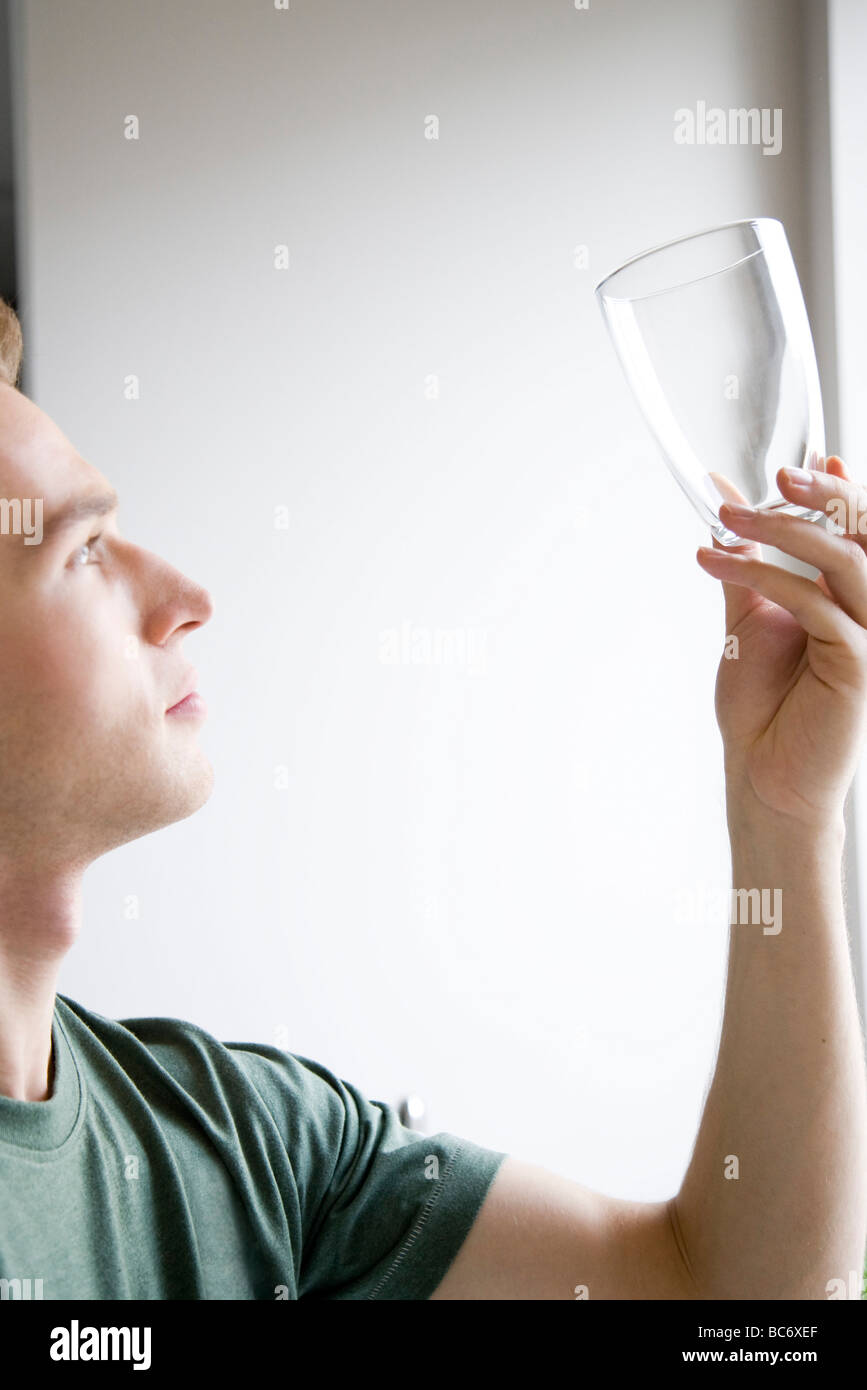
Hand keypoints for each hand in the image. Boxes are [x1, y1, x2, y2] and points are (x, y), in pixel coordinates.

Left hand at [696, 458, 866, 827]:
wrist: (761, 774)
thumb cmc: (761, 705)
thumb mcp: (748, 616)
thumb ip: (743, 558)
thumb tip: (723, 500)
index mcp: (851, 597)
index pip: (860, 530)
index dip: (842, 491)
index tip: (805, 463)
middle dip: (826, 497)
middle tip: (777, 478)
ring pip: (847, 559)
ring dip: (783, 530)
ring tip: (727, 519)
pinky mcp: (861, 664)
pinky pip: (818, 605)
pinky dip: (766, 576)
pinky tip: (719, 565)